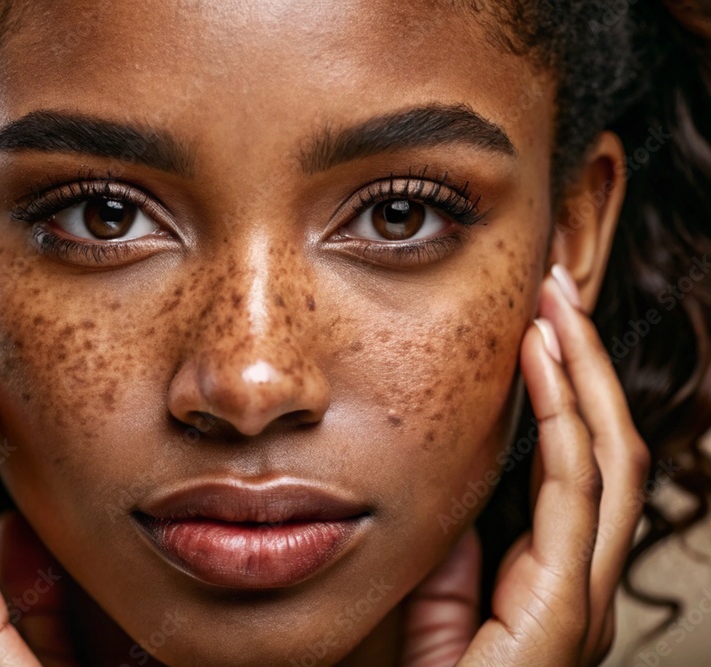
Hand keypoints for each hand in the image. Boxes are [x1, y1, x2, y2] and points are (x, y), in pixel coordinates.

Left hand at [399, 266, 650, 666]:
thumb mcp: (439, 604)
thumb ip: (460, 556)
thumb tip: (460, 498)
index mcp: (556, 578)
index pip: (580, 464)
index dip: (566, 390)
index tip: (538, 324)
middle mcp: (584, 583)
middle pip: (609, 449)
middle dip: (586, 365)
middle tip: (558, 289)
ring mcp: (581, 599)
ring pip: (606, 459)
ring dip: (581, 373)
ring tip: (555, 304)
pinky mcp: (561, 612)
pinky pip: (572, 494)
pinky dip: (562, 418)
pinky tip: (540, 361)